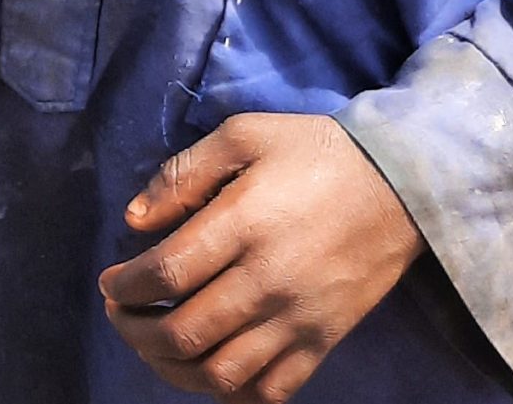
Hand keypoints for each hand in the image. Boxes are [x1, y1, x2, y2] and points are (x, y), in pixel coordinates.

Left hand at [99, 114, 424, 402]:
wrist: (404, 184)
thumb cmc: (315, 152)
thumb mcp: (243, 134)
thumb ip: (183, 174)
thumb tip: (135, 220)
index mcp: (243, 224)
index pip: (165, 274)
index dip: (124, 286)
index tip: (108, 282)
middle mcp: (268, 281)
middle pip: (184, 331)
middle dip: (134, 330)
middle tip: (119, 314)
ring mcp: (299, 319)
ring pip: (221, 373)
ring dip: (172, 369)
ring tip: (153, 345)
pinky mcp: (324, 341)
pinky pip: (271, 390)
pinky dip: (230, 391)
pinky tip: (207, 369)